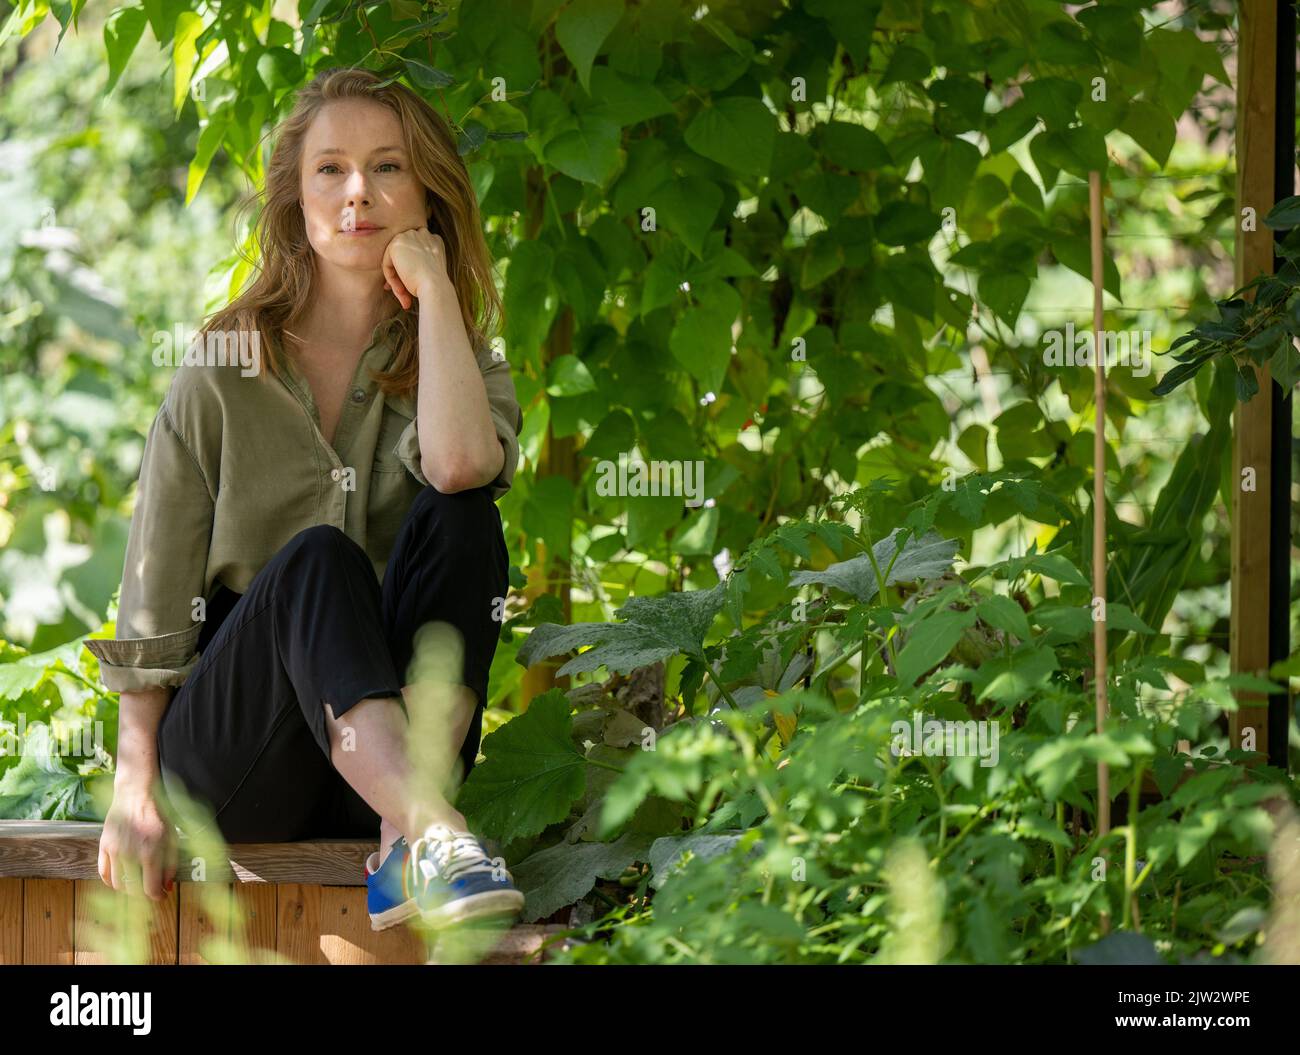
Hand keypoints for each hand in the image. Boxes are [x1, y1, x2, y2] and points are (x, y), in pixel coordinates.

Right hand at [98, 778, 176, 901]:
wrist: (135, 794)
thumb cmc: (158, 815)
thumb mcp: (172, 838)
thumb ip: (171, 864)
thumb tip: (166, 887)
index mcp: (151, 851)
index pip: (150, 888)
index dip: (157, 897)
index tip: (162, 896)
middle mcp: (131, 853)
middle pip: (133, 890)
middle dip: (144, 894)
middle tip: (150, 890)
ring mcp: (114, 851)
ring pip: (118, 884)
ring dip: (128, 889)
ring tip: (137, 884)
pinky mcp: (103, 846)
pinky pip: (104, 874)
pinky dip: (112, 881)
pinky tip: (122, 879)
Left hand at [381, 227, 452, 309]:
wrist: (435, 287)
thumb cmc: (435, 286)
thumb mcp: (429, 271)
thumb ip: (417, 265)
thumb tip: (398, 273)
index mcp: (434, 240)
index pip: (415, 254)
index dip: (410, 270)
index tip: (410, 287)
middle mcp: (423, 234)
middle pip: (404, 255)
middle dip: (400, 275)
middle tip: (403, 294)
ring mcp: (409, 236)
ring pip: (395, 260)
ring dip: (396, 279)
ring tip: (403, 295)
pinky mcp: (396, 244)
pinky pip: (387, 263)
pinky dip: (391, 279)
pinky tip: (401, 290)